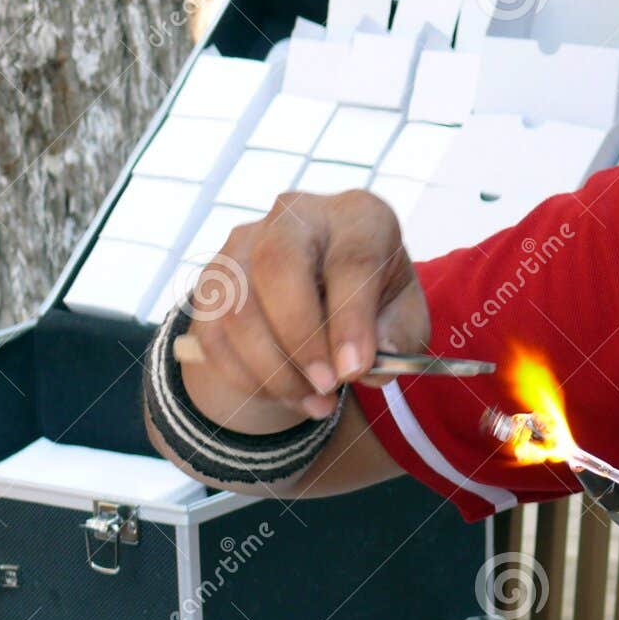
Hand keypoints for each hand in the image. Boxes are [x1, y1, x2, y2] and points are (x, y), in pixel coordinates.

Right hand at [179, 190, 428, 433]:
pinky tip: (284, 396)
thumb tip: (365, 366)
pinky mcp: (214, 280)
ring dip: (273, 369)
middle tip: (326, 387)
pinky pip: (213, 334)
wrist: (329, 293)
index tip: (355, 370)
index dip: (351, 320)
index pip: (350, 260)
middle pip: (278, 266)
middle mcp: (296, 216)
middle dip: (300, 340)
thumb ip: (396, 338)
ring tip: (314, 403)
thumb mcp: (404, 316)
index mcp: (358, 217)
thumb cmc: (376, 301)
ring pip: (237, 307)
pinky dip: (245, 377)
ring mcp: (245, 243)